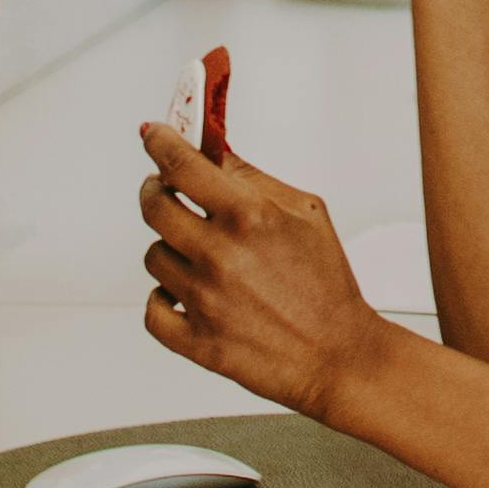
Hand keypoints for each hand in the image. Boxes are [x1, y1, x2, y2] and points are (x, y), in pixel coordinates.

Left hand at [138, 129, 390, 427]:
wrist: (336, 353)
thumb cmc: (326, 284)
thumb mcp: (307, 211)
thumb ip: (255, 180)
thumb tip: (215, 156)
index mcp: (248, 216)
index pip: (182, 165)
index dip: (160, 142)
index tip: (152, 135)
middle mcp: (219, 254)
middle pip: (154, 206)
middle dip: (155, 189)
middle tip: (164, 190)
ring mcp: (203, 300)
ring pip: (154, 255)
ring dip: (170, 247)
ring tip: (197, 253)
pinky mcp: (195, 340)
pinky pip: (152, 309)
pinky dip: (163, 298)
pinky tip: (184, 292)